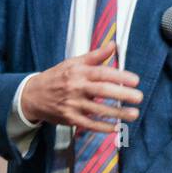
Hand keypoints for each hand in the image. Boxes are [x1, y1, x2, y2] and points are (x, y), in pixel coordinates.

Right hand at [21, 40, 141, 132]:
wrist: (32, 95)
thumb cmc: (56, 77)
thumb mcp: (73, 63)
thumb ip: (95, 56)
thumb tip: (113, 45)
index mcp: (78, 72)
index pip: (101, 73)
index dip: (120, 76)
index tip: (135, 80)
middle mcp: (75, 87)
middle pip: (101, 91)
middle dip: (122, 94)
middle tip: (139, 97)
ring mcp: (72, 104)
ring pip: (97, 110)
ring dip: (117, 113)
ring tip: (134, 114)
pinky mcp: (69, 118)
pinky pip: (88, 124)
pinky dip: (102, 127)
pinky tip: (116, 127)